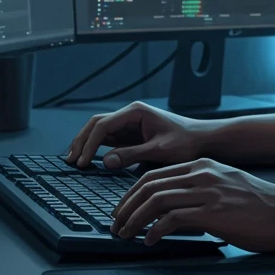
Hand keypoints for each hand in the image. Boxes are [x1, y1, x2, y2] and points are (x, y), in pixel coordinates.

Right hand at [65, 101, 209, 169]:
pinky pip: (110, 140)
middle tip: (71, 161)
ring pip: (100, 132)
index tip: (82, 162)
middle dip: (82, 141)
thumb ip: (132, 154)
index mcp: (136, 112)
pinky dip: (97, 149)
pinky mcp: (133, 135)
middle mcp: (130, 115)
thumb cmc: (187, 142)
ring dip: (87, 145)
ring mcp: (130, 125)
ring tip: (75, 161)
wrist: (203, 141)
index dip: (89, 144)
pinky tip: (89, 161)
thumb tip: (105, 161)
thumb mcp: (160, 150)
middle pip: (96, 125)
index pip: (103, 125)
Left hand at [111, 157, 274, 252]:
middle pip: (149, 185)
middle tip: (116, 224)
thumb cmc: (259, 205)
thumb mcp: (225, 186)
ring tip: (126, 234)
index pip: (155, 175)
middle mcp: (202, 174)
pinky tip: (149, 240)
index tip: (122, 210)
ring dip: (134, 219)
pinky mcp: (214, 212)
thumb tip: (171, 210)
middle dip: (126, 206)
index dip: (132, 193)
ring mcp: (208, 192)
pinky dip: (155, 230)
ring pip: (156, 200)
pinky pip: (173, 219)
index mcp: (203, 166)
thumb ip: (200, 191)